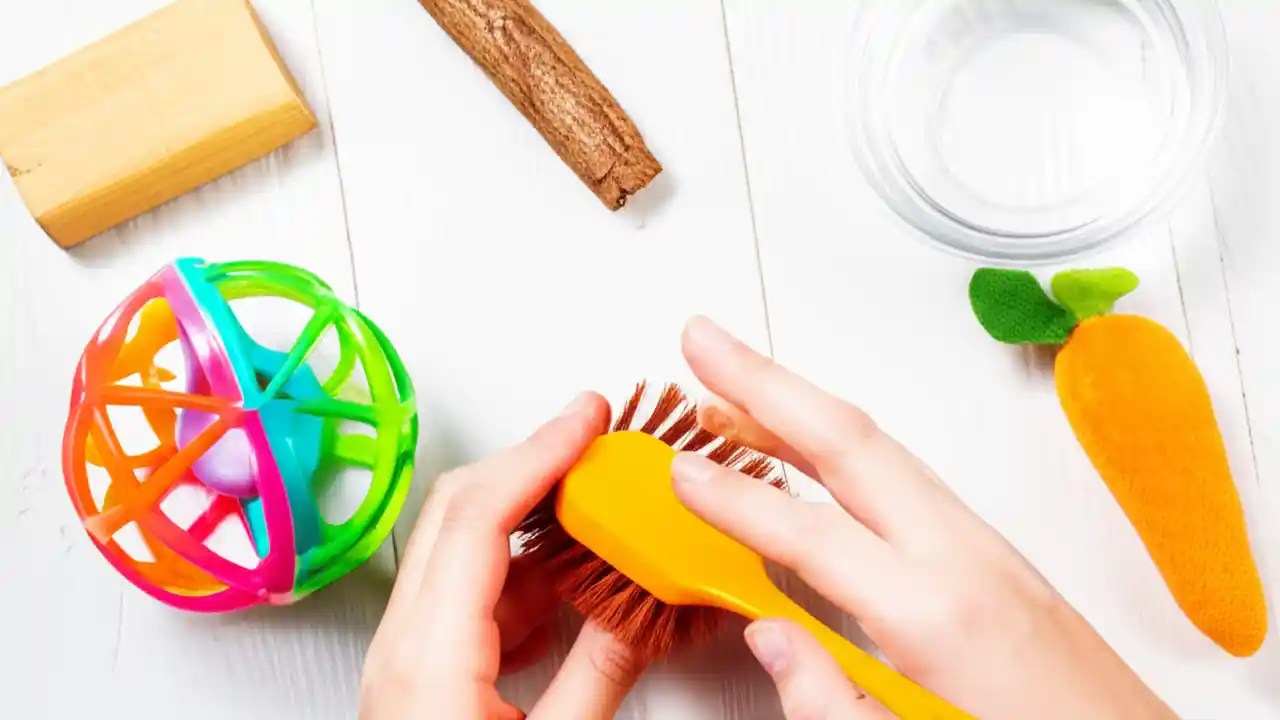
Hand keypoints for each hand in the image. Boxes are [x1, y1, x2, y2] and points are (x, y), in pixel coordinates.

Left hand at [360, 393, 646, 719]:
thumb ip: (599, 674)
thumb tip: (644, 604)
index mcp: (430, 657)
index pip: (477, 516)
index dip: (538, 453)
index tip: (587, 419)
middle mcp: (404, 646)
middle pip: (460, 512)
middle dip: (533, 462)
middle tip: (593, 437)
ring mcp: (406, 657)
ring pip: (465, 551)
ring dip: (533, 521)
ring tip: (603, 511)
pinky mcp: (421, 674)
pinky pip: (469, 595)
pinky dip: (523, 572)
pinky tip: (572, 584)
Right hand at [675, 316, 1175, 719]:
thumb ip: (831, 703)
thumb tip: (770, 639)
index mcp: (939, 613)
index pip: (813, 532)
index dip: (734, 498)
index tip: (678, 470)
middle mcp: (965, 557)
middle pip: (851, 440)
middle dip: (766, 380)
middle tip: (702, 340)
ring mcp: (984, 545)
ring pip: (877, 448)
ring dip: (799, 406)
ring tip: (729, 391)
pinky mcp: (991, 552)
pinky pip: (900, 475)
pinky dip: (839, 446)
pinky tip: (803, 454)